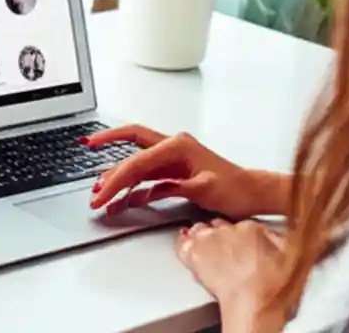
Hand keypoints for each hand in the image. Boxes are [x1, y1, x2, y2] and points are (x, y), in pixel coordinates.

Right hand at [84, 125, 288, 218]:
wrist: (254, 192)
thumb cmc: (237, 188)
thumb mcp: (204, 189)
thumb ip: (173, 186)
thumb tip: (147, 190)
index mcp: (177, 145)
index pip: (137, 160)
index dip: (116, 176)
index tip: (102, 190)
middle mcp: (171, 147)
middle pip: (129, 152)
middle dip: (108, 169)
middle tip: (94, 188)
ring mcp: (171, 159)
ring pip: (135, 165)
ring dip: (117, 180)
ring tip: (101, 195)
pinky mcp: (172, 172)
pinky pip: (145, 179)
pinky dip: (132, 189)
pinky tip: (120, 201)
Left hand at [178, 219, 286, 331]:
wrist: (255, 302)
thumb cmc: (273, 287)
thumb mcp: (287, 255)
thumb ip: (277, 239)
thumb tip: (274, 234)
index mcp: (251, 227)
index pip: (240, 225)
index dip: (241, 236)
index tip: (243, 245)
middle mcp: (227, 229)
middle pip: (218, 225)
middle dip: (221, 236)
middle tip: (227, 251)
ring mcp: (207, 240)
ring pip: (199, 230)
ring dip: (201, 238)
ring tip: (207, 250)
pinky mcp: (193, 255)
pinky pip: (181, 243)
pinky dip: (182, 244)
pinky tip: (185, 246)